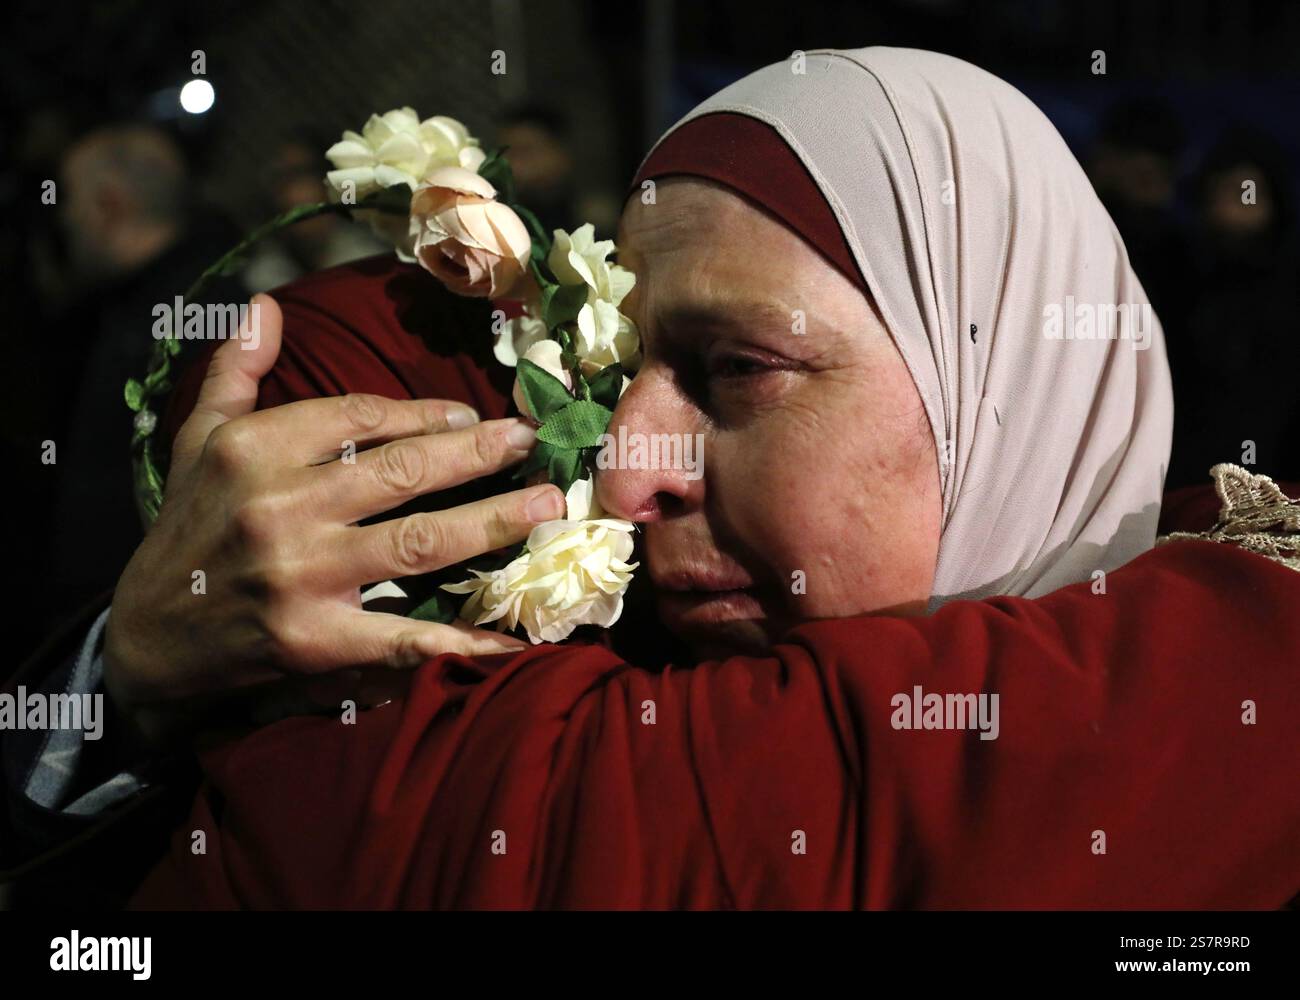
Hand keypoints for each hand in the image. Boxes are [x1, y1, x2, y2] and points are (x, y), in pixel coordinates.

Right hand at [104, 294, 561, 741]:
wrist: (146, 638)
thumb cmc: (186, 528)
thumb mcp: (198, 440)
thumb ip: (236, 370)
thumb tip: (265, 304)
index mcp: (254, 449)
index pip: (362, 417)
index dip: (426, 414)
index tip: (469, 416)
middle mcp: (280, 506)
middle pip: (404, 471)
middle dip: (479, 454)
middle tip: (531, 442)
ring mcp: (302, 575)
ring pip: (420, 541)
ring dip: (492, 521)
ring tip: (548, 505)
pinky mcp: (315, 640)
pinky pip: (404, 637)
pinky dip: (461, 638)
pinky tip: (510, 636)